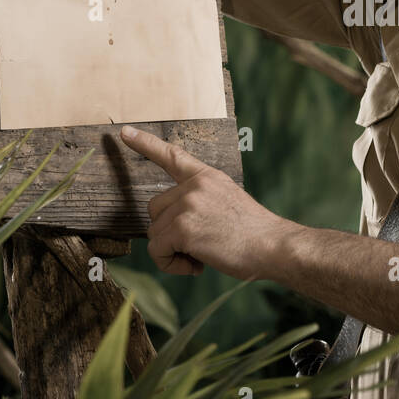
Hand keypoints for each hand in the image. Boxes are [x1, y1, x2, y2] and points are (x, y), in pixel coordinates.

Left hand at [120, 125, 291, 280]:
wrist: (273, 246)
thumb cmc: (254, 232)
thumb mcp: (228, 202)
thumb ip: (201, 201)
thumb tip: (175, 222)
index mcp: (207, 177)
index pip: (172, 156)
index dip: (146, 144)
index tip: (125, 132)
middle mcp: (194, 186)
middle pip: (155, 210)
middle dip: (169, 232)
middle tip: (199, 246)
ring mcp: (187, 205)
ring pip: (155, 233)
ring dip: (173, 251)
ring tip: (203, 256)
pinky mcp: (182, 228)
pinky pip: (158, 251)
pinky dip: (171, 264)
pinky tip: (196, 266)